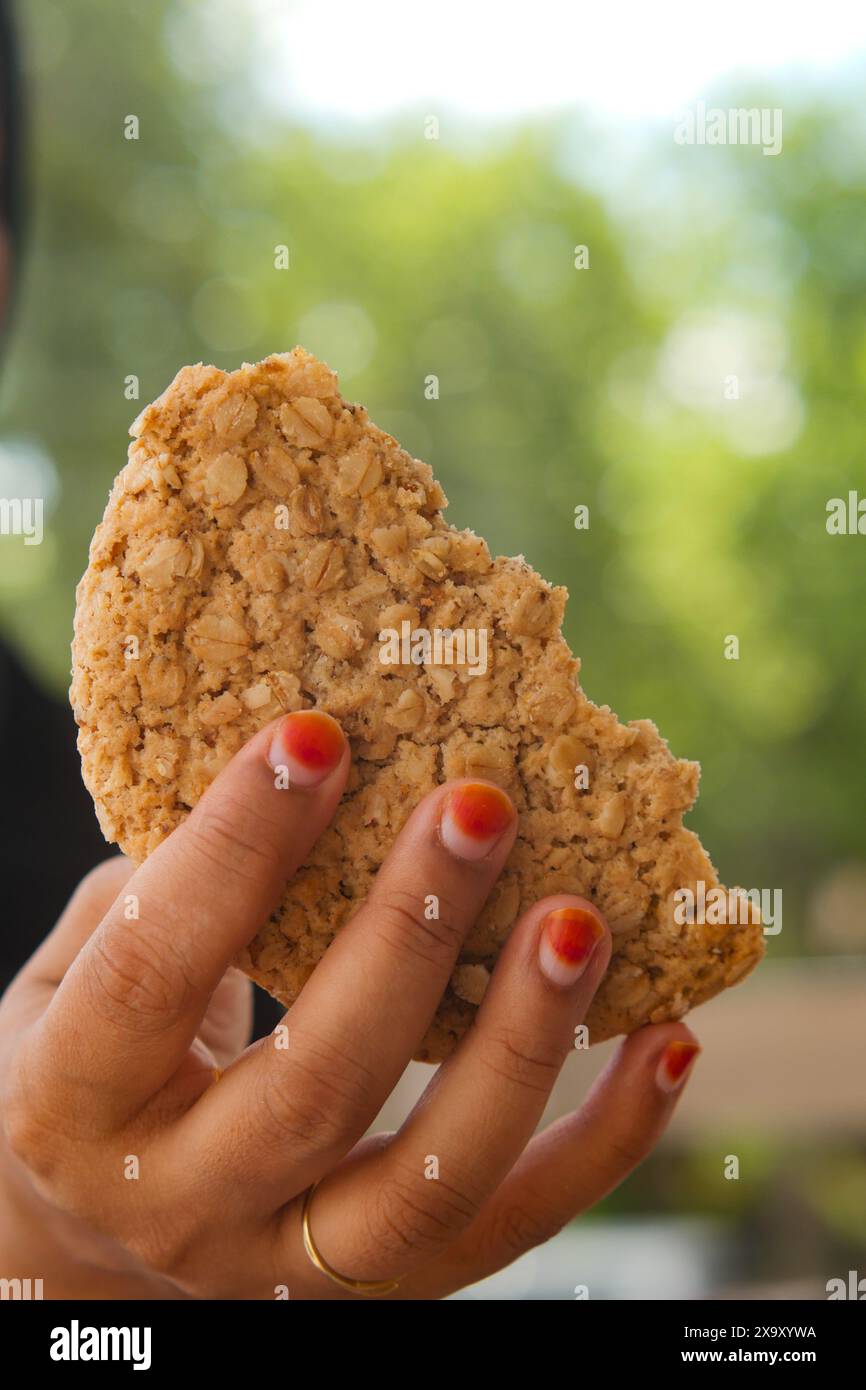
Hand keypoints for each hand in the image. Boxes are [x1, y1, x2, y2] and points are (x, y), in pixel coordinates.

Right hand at [0, 710, 699, 1299]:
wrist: (86, 1242)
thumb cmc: (86, 1072)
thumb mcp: (64, 985)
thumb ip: (149, 899)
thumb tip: (289, 781)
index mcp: (75, 1104)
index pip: (153, 968)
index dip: (236, 847)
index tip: (317, 733)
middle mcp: (181, 1204)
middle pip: (315, 1089)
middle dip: (406, 935)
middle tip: (477, 806)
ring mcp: (288, 1267)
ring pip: (427, 1183)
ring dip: (520, 1045)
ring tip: (581, 923)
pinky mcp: (386, 1292)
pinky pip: (513, 1227)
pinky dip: (605, 1141)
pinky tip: (667, 1042)